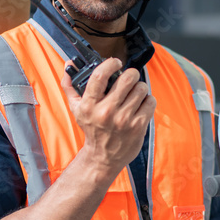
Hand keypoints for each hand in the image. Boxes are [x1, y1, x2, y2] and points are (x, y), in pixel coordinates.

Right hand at [61, 58, 154, 180]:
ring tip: (134, 94)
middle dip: (131, 74)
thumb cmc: (91, 129)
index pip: (99, 76)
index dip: (110, 64)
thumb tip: (69, 63)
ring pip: (141, 88)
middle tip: (129, 78)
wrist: (103, 157)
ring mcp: (124, 119)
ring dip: (139, 88)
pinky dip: (147, 100)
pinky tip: (140, 105)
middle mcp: (106, 112)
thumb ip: (70, 86)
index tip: (116, 62)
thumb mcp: (76, 109)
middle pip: (127, 79)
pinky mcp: (138, 126)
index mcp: (89, 105)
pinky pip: (150, 101)